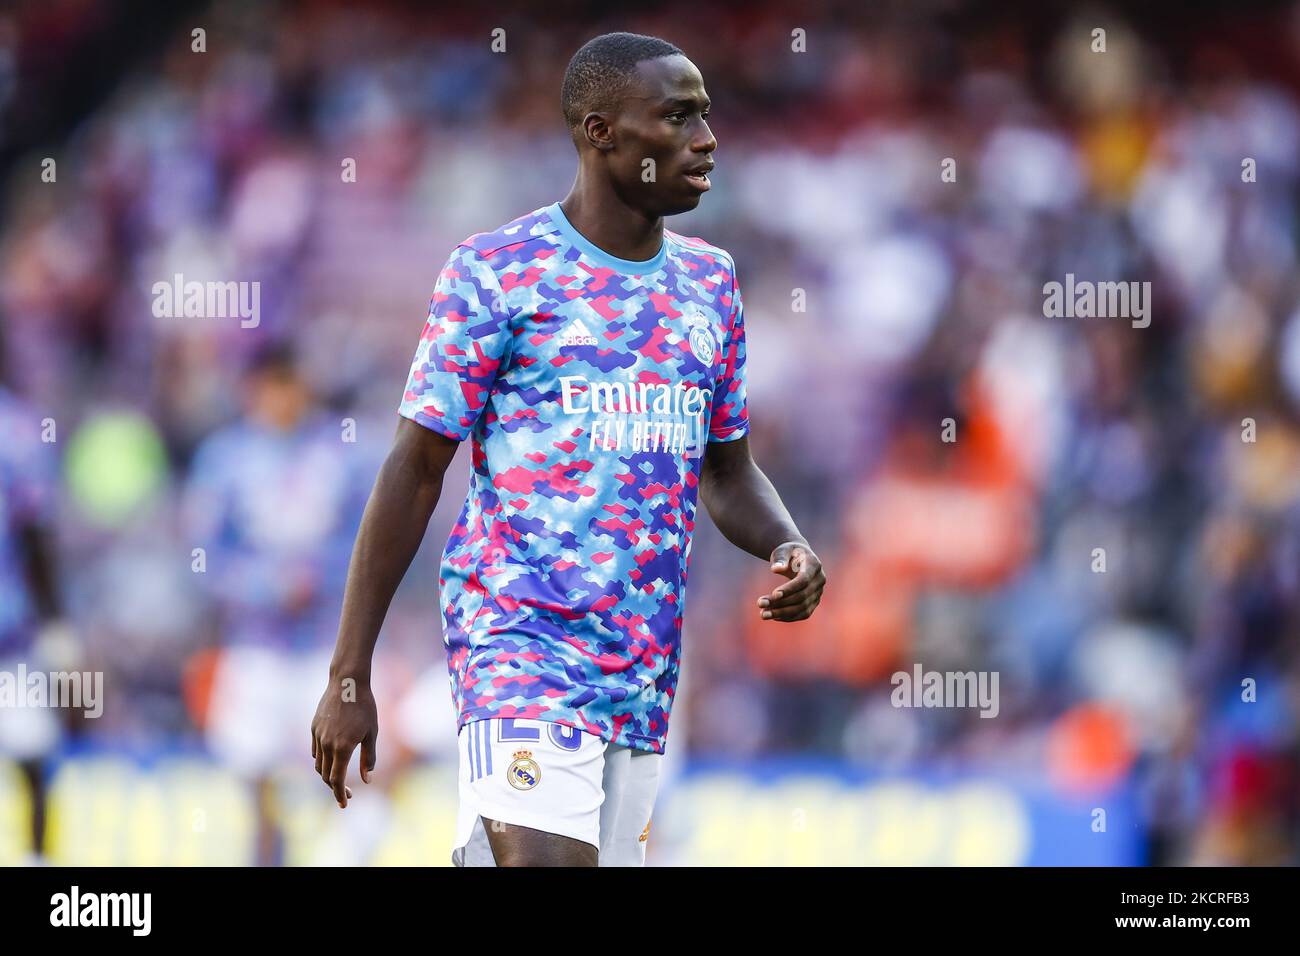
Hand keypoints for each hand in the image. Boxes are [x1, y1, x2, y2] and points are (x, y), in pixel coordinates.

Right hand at [311, 676, 378, 807]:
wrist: (347, 682)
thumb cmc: (365, 706)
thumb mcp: (372, 733)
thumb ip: (368, 758)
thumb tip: (366, 780)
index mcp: (343, 747)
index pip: (336, 780)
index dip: (340, 794)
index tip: (344, 804)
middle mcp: (327, 744)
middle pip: (325, 775)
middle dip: (335, 787)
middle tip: (348, 793)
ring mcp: (317, 735)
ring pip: (318, 764)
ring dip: (327, 775)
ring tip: (339, 778)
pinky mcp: (313, 727)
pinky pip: (315, 750)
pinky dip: (322, 760)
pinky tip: (332, 760)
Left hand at [757, 542, 825, 621]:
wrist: (798, 557)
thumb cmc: (788, 552)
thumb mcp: (783, 550)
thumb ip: (780, 558)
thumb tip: (775, 569)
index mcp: (814, 564)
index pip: (803, 580)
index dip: (790, 588)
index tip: (774, 594)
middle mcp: (820, 580)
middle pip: (802, 596)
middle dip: (781, 603)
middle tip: (760, 604)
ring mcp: (819, 592)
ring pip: (803, 608)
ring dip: (782, 613)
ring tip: (763, 614)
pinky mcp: (814, 602)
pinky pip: (803, 613)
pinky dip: (788, 617)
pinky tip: (773, 616)